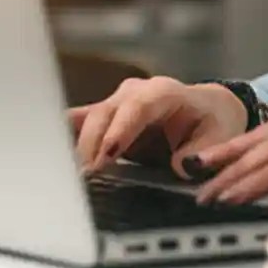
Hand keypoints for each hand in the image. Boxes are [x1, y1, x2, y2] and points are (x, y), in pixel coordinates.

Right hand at [68, 77, 247, 177]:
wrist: (208, 110)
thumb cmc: (213, 121)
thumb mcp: (219, 137)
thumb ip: (201, 151)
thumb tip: (180, 165)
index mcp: (165, 92)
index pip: (139, 106)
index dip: (121, 129)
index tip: (108, 155)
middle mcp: (135, 93)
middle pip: (106, 113)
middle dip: (93, 144)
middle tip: (86, 176)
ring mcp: (116, 103)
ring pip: (88, 119)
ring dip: (77, 146)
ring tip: (70, 174)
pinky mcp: (104, 118)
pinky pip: (78, 123)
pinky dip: (64, 136)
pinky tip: (48, 151)